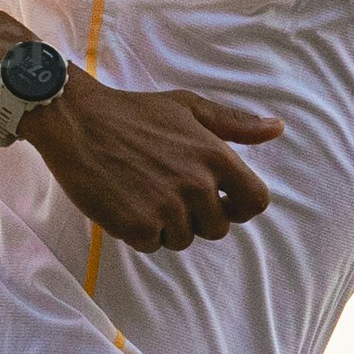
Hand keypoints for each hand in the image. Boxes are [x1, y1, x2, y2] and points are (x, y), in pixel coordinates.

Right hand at [30, 73, 281, 250]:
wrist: (77, 122)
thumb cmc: (134, 112)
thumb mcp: (189, 107)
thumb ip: (235, 124)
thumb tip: (277, 128)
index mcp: (216, 156)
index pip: (256, 202)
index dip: (239, 206)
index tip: (219, 201)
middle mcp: (197, 184)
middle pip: (218, 228)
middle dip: (197, 217)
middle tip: (167, 191)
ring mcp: (168, 207)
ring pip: (184, 239)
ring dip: (166, 226)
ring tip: (143, 193)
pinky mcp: (138, 225)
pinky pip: (153, 245)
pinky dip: (140, 232)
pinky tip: (125, 203)